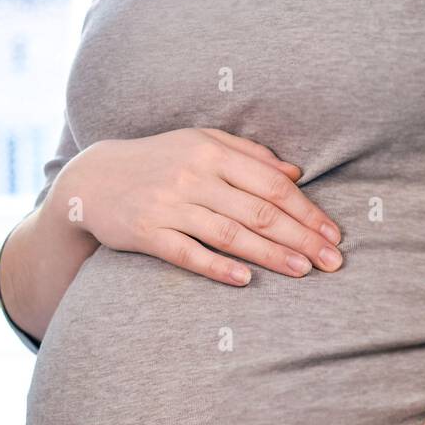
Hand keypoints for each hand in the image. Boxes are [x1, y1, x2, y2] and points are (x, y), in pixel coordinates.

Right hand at [51, 128, 341, 285]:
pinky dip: (217, 266)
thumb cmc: (160, 160)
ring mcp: (169, 205)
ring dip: (271, 255)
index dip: (307, 210)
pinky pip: (187, 252)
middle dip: (301, 238)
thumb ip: (251, 156)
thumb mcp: (203, 144)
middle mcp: (194, 177)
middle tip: (333, 261)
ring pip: (230, 233)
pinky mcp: (145, 232)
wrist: (90, 179)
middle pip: (259, 211)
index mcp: (214, 152)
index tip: (333, 234)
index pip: (273, 184)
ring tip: (304, 272)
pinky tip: (245, 280)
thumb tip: (296, 172)